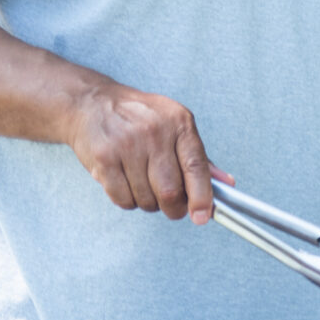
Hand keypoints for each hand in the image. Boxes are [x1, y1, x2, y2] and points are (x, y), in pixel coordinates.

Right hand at [67, 79, 231, 222]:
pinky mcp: (105, 158)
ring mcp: (128, 144)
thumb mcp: (174, 125)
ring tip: (142, 182)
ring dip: (148, 202)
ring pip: (146, 199)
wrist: (92, 103)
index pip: (196, 166)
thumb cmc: (139, 117)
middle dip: (173, 207)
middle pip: (170, 191)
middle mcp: (155, 132)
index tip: (203, 216)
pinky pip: (123, 199)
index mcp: (179, 122)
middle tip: (171, 205)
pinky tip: (125, 181)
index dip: (202, 196)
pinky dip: (127, 200)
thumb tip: (226, 184)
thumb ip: (199, 158)